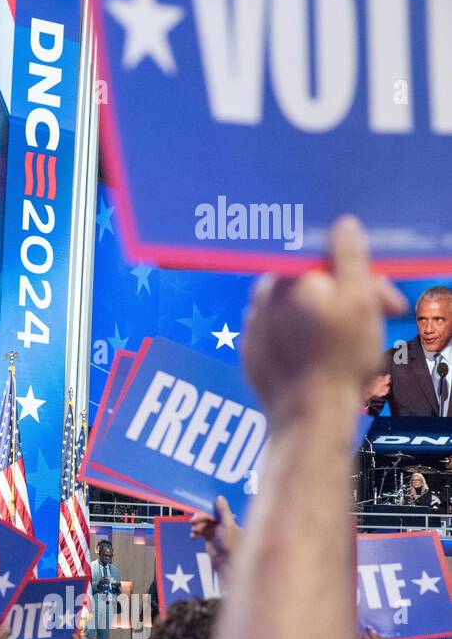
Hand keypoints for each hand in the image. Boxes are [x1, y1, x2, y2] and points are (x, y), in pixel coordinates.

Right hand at [190, 495, 241, 573]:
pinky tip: (193, 536)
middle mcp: (222, 523)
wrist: (226, 563)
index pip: (216, 509)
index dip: (207, 507)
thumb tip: (219, 497)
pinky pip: (199, 531)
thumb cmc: (231, 544)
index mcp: (229, 519)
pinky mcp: (208, 538)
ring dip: (196, 525)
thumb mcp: (228, 525)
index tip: (198, 507)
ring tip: (194, 531)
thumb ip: (223, 511)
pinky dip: (195, 533)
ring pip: (202, 523)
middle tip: (192, 520)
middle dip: (200, 517)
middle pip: (207, 515)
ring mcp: (215, 531)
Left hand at [242, 217, 405, 425]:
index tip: (388, 306)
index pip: (330, 266)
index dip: (365, 283)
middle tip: (380, 327)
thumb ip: (348, 257)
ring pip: (298, 313)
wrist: (308, 415)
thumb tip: (343, 224)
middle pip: (314, 289)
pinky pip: (282, 339)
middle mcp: (261, 298)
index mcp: (287, 278)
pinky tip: (322, 360)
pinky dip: (303, 343)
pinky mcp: (250, 355)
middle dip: (351, 303)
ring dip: (326, 322)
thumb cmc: (339, 357)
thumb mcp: (358, 300)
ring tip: (351, 348)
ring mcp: (251, 328)